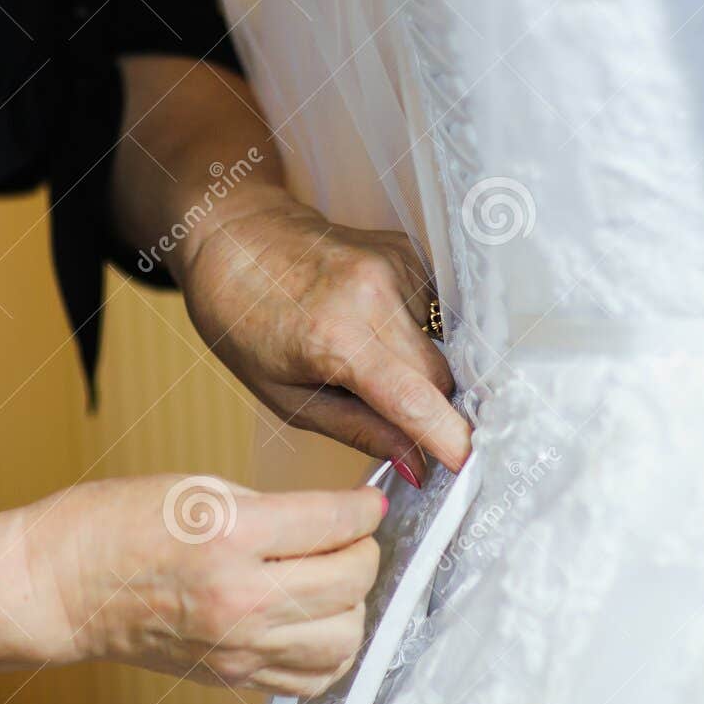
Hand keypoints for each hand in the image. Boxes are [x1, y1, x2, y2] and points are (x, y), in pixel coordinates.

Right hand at [19, 475, 385, 696]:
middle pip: (353, 582)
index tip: (367, 502)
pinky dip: (329, 650)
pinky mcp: (233, 676)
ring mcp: (238, 646)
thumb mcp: (199, 489)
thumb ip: (275, 506)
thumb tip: (336, 515)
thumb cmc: (114, 526)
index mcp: (229, 536)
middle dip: (364, 550)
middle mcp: (239, 599)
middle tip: (348, 536)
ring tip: (330, 579)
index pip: (335, 523)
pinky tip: (312, 619)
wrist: (58, 589)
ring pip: (346, 639)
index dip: (364, 507)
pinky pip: (314, 678)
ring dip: (353, 605)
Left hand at [176, 184, 470, 484]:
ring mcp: (397, 265)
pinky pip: (434, 315)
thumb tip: (417, 464)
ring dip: (420, 369)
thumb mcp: (287, 397)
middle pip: (440, 375)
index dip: (448, 438)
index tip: (468, 466)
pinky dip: (414, 335)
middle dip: (431, 410)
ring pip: (442, 346)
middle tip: (401, 425)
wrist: (235, 237)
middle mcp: (374, 293)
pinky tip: (374, 326)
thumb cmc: (246, 321)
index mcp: (335, 334)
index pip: (413, 398)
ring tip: (365, 358)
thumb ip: (359, 430)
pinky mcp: (409, 252)